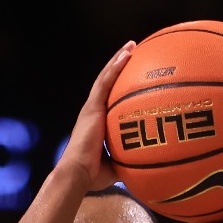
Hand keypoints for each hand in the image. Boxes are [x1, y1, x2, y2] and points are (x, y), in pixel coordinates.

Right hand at [55, 42, 135, 189]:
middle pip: (107, 82)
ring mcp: (91, 108)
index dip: (117, 85)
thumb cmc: (93, 176)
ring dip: (119, 60)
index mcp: (96, 123)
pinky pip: (106, 82)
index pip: (108, 99)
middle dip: (119, 66)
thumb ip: (127, 161)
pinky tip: (127, 54)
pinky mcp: (92, 108)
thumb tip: (145, 167)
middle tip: (132, 52)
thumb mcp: (115, 167)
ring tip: (132, 46)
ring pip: (106, 77)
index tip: (129, 75)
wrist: (76, 175)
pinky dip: (116, 66)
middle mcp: (92, 112)